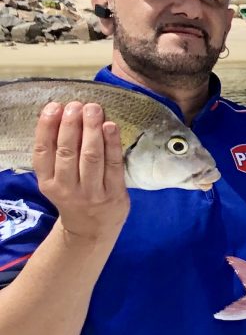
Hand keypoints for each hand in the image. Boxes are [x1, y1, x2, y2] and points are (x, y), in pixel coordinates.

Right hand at [34, 101, 128, 245]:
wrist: (90, 230)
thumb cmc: (73, 195)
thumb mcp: (56, 180)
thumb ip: (58, 155)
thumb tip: (65, 115)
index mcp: (47, 182)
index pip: (43, 152)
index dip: (47, 127)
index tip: (54, 107)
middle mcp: (66, 188)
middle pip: (67, 151)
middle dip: (71, 124)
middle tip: (76, 104)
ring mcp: (91, 192)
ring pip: (90, 156)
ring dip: (92, 130)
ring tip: (93, 109)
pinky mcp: (113, 194)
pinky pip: (113, 164)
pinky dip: (112, 143)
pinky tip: (111, 126)